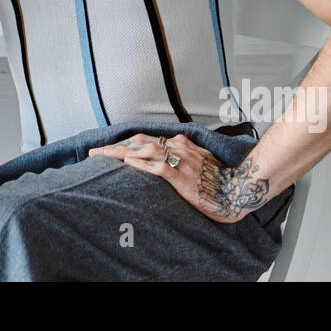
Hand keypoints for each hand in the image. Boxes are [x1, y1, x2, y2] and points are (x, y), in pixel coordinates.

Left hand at [88, 133, 269, 224]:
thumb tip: (171, 156)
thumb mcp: (201, 161)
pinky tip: (124, 164)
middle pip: (138, 142)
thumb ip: (185, 156)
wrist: (236, 190)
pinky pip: (153, 167)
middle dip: (114, 147)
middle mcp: (177, 147)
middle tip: (94, 153)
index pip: (147, 140)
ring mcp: (177, 160)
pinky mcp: (178, 175)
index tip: (110, 148)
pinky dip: (137, 164)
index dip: (126, 144)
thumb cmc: (220, 180)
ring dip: (118, 154)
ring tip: (100, 157)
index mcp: (181, 143)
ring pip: (141, 151)